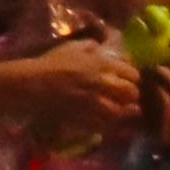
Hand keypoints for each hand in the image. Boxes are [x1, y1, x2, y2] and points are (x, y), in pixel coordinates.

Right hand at [0, 39, 148, 143]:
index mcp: (104, 64)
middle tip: (124, 95)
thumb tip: (107, 50)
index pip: (133, 74)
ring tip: (120, 109)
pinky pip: (107, 124)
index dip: (132, 77)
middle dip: (131, 94)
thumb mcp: (75, 46)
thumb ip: (95, 46)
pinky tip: (106, 118)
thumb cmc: (53, 62)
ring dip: (123, 110)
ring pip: (122, 111)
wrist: (35, 84)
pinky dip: (110, 122)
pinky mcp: (88, 118)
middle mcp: (105, 84)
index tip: (126, 78)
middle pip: (132, 93)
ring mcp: (98, 103)